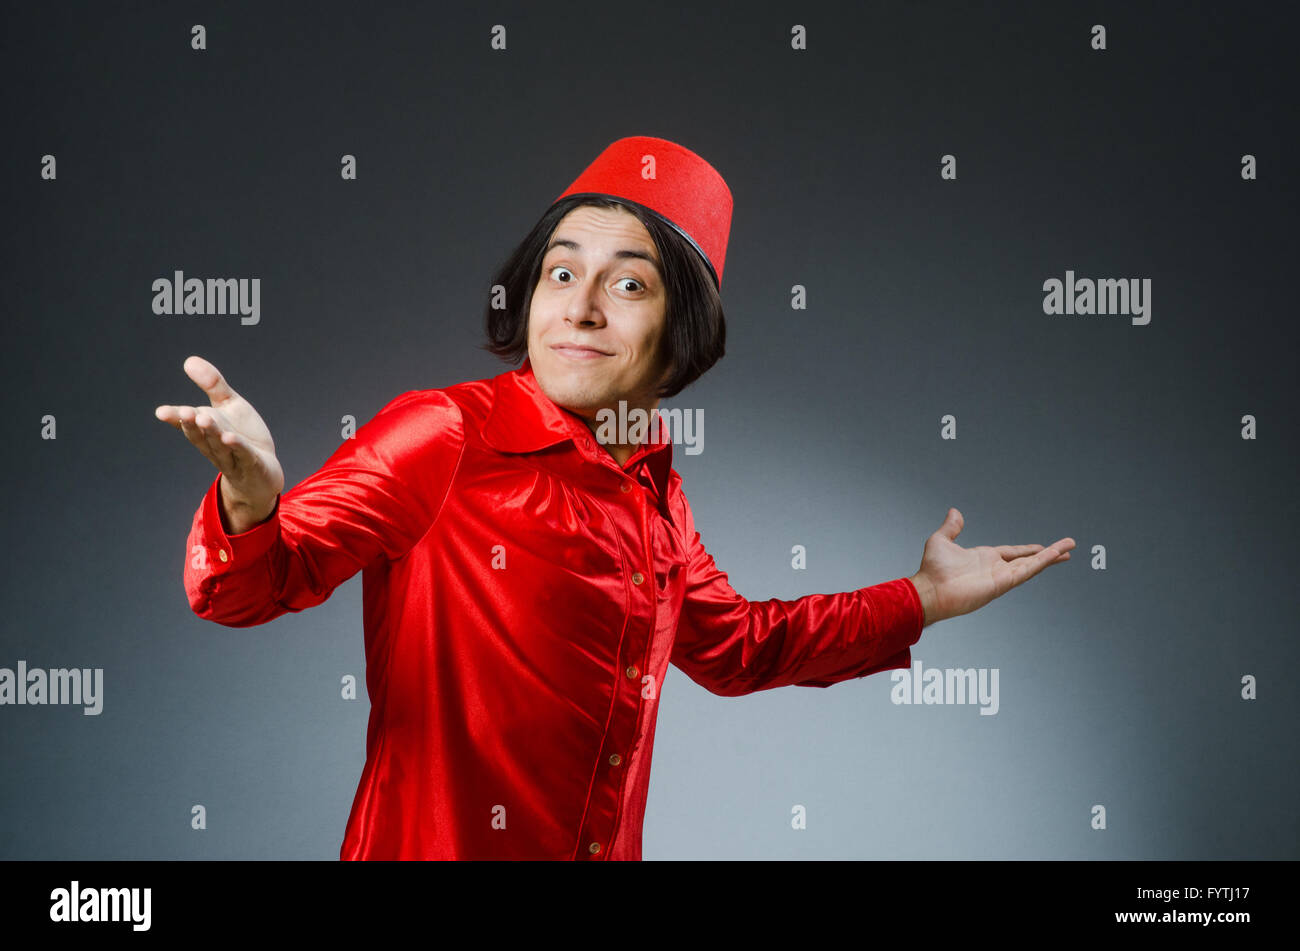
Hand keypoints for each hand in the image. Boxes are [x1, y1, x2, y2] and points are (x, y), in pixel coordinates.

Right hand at [155, 355, 283, 530]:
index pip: (187, 424)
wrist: (262, 472)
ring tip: (205, 419)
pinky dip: (237, 447)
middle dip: (192, 424)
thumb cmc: (241, 435)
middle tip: (185, 412)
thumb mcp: (229, 405)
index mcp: (206, 429)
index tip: (162, 412)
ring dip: (212, 433)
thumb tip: (189, 361)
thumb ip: (212, 384)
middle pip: (201, 435)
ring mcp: (232, 457)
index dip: (175, 418)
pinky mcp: (252, 464)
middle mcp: (214, 444)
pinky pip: (243, 456)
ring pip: (219, 446)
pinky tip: (231, 438)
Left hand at [908, 508, 1073, 626]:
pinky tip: (1055, 555)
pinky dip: (1042, 562)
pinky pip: (1027, 571)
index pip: (1012, 553)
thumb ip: (951, 527)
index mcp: (984, 558)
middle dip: (1048, 554)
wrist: (929, 590)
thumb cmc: (932, 570)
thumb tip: (954, 511)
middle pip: (1028, 560)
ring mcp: (1001, 577)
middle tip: (1067, 549)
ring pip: (1032, 565)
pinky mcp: (1003, 583)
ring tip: (1070, 549)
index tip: (1043, 547)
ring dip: (1051, 556)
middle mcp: (996, 568)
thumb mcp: (942, 541)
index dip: (1028, 550)